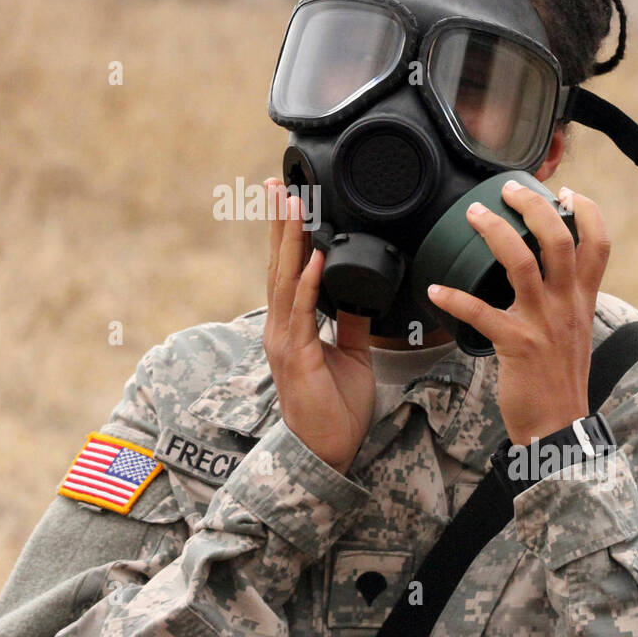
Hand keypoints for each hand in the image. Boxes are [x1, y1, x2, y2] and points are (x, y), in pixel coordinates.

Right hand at [262, 178, 374, 473]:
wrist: (327, 452)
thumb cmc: (336, 408)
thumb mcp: (351, 355)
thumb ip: (349, 322)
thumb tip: (359, 293)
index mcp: (292, 325)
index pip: (287, 270)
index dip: (286, 234)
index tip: (289, 199)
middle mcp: (281, 327)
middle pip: (278, 265)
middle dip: (279, 223)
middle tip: (279, 184)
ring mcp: (284, 340)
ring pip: (284, 280)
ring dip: (288, 240)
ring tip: (292, 204)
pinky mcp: (296, 356)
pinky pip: (303, 312)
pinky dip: (307, 282)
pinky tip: (312, 256)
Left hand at [427, 180, 609, 445]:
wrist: (558, 426)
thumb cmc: (560, 378)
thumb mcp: (575, 331)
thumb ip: (565, 298)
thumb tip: (547, 272)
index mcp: (582, 299)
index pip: (599, 244)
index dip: (587, 212)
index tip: (567, 192)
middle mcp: (566, 304)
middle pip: (559, 239)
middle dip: (534, 206)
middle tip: (507, 189)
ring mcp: (542, 323)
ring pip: (523, 263)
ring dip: (496, 233)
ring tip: (474, 215)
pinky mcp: (516, 345)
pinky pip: (481, 313)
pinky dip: (455, 298)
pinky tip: (435, 290)